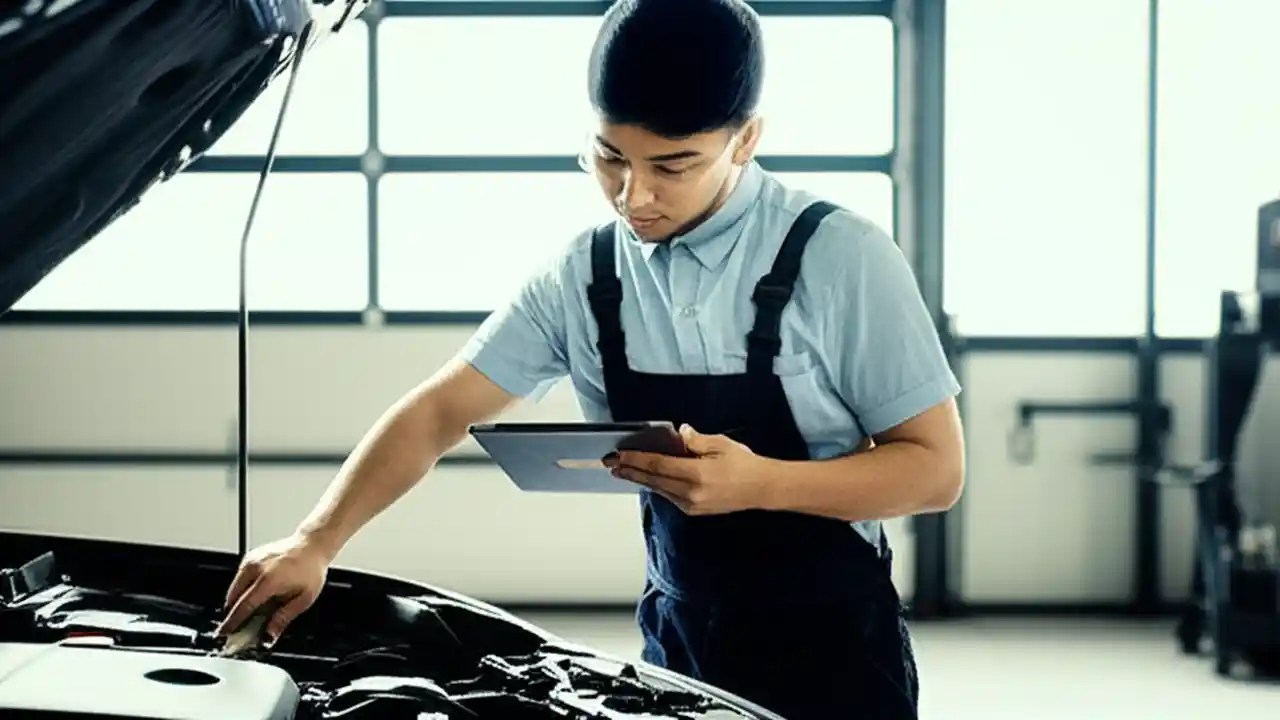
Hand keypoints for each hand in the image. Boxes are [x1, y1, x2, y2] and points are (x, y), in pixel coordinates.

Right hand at [216, 533, 329, 642]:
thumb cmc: (311, 569)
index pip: (243, 607)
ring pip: (233, 588)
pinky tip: (254, 595)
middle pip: (234, 598)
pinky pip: (239, 578)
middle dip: (232, 615)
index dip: (232, 623)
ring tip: (249, 612)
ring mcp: (251, 560)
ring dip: (236, 602)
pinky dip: (241, 590)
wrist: (312, 545)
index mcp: (269, 580)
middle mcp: (257, 568)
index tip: (225, 633)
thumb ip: (283, 619)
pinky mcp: (250, 557)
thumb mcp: (304, 599)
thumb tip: (268, 637)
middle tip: (237, 628)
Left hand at [606, 424, 770, 514]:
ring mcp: (691, 505)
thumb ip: (695, 440)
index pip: (657, 466)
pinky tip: (648, 478)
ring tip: (623, 470)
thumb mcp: (720, 445)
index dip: (635, 460)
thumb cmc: (744, 464)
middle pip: (652, 480)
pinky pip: (669, 496)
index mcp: (695, 475)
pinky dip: (657, 485)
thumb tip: (678, 433)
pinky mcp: (694, 510)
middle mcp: (689, 493)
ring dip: (640, 479)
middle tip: (610, 464)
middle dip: (630, 471)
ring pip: (659, 490)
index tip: (618, 455)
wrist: (762, 489)